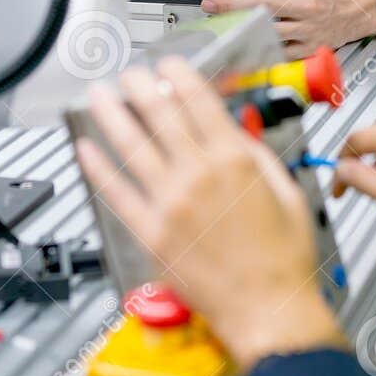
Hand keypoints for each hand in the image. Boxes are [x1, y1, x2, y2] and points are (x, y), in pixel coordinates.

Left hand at [74, 57, 346, 371]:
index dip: (178, 74)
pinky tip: (87, 149)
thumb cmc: (284, 260)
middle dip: (140, 85)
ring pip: (131, 146)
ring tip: (99, 94)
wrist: (269, 310)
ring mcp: (170, 204)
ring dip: (112, 114)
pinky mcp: (151, 234)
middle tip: (128, 73)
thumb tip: (234, 131)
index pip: (197, 100)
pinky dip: (99, 168)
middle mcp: (198, 176)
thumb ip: (258, 156)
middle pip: (159, 114)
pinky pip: (118, 193)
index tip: (167, 64)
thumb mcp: (288, 192)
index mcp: (235, 160)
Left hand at [200, 0, 375, 56]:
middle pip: (263, 4)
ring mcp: (308, 28)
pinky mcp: (309, 48)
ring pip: (270, 29)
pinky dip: (261, 49)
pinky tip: (243, 46)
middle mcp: (306, 3)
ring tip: (221, 25)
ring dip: (242, 27)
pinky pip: (280, 51)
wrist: (357, 11)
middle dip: (231, 4)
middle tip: (209, 4)